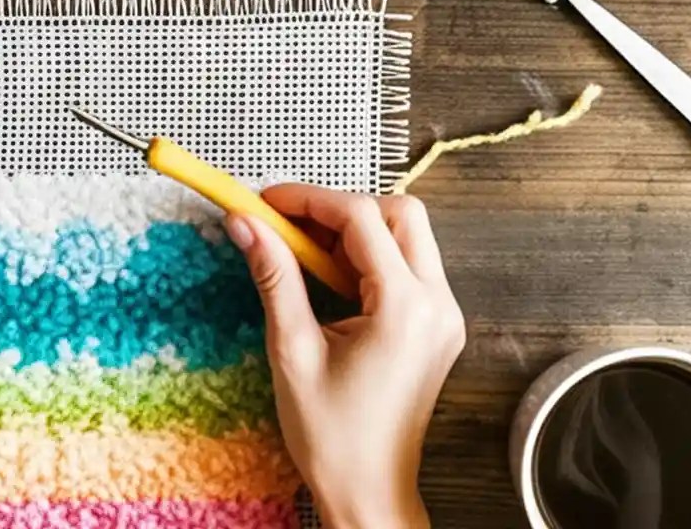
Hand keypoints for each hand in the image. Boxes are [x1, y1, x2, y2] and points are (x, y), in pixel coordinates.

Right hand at [224, 184, 463, 528]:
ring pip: (406, 237)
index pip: (361, 218)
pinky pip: (406, 269)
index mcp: (405, 310)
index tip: (265, 202)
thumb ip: (274, 277)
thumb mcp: (292, 351)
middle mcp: (436, 305)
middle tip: (288, 224)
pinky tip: (327, 281)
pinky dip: (366, 260)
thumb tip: (247, 225)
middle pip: (399, 213)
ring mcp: (442, 316)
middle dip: (340, 208)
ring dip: (353, 234)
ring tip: (302, 256)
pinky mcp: (435, 327)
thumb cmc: (334, 439)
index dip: (308, 200)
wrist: (369, 492)